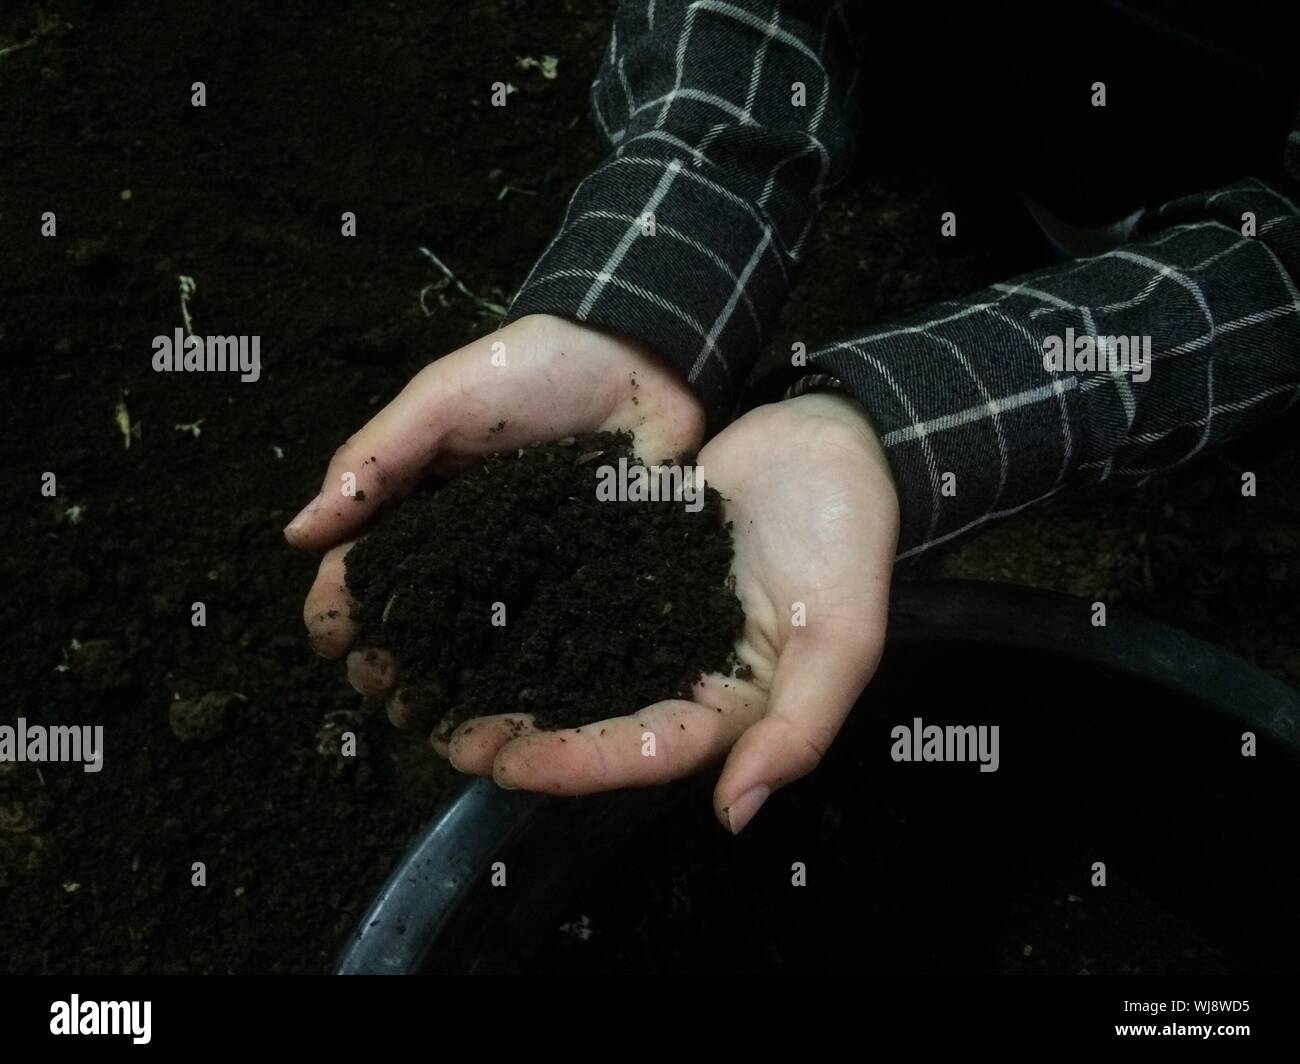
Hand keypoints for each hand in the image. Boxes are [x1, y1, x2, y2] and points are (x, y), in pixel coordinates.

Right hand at [286, 313, 705, 733]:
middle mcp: (469, 551)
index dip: (340, 607)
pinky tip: (511, 713)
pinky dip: (525, 677)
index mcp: (422, 507)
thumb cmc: (528, 369)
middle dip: (388, 661)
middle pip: (414, 621)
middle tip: (382, 694)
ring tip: (433, 723)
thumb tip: (296, 537)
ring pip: (475, 645)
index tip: (330, 642)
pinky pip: (550, 638)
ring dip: (448, 688)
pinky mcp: (584, 582)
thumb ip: (375, 461)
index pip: (366, 569)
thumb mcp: (441, 402)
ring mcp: (527, 572)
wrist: (640, 361)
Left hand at [450, 391, 900, 831]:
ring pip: (572, 661)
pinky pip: (571, 595)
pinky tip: (469, 610)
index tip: (512, 765)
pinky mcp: (628, 566)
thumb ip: (799, 729)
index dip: (580, 762)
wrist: (834, 440)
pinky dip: (524, 608)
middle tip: (454, 740)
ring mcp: (650, 617)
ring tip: (441, 691)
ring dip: (511, 680)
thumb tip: (736, 815)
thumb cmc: (850, 537)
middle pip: (596, 716)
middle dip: (526, 735)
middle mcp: (681, 671)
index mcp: (732, 704)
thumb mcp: (843, 638)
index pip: (649, 748)